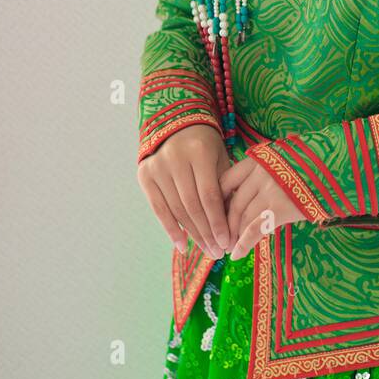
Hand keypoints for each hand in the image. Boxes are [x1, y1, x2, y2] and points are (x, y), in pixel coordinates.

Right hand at [137, 124, 231, 259]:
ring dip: (192, 234)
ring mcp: (157, 167)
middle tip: (217, 252)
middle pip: (192, 205)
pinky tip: (183, 246)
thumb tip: (233, 226)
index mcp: (199, 152)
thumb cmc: (206, 146)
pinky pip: (158, 208)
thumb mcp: (220, 159)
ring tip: (206, 251)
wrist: (177, 125)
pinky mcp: (144, 175)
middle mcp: (175, 158)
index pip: (209, 195)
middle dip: (206, 232)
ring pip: (176, 209)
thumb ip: (224, 187)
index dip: (218, 221)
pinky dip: (171, 229)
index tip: (227, 242)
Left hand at [219, 156, 309, 259]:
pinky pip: (254, 229)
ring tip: (230, 249)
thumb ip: (265, 172)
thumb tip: (250, 195)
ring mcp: (269, 190)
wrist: (339, 166)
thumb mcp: (284, 159)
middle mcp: (259, 173)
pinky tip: (237, 255)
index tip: (218, 216)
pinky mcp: (280, 208)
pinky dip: (243, 244)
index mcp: (258, 159)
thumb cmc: (314, 164)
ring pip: (242, 218)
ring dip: (234, 237)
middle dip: (225, 225)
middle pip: (233, 203)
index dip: (219, 202)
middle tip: (223, 240)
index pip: (226, 181)